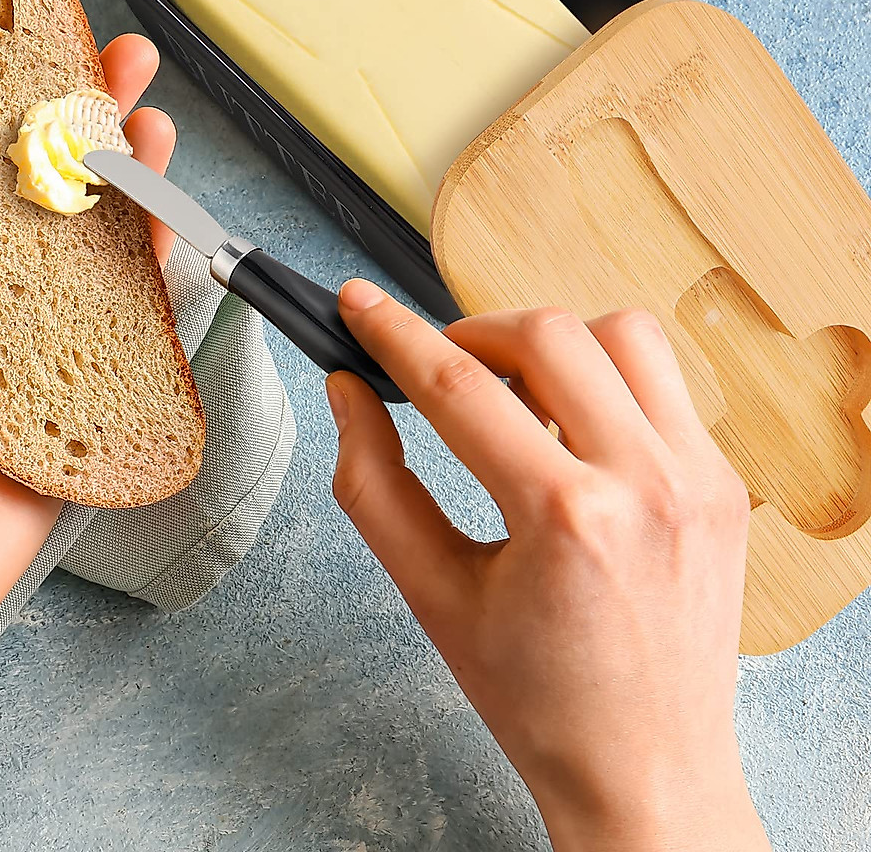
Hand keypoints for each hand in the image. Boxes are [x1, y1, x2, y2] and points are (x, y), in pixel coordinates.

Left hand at [0, 34, 176, 654]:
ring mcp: (43, 334)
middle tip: (125, 65)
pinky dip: (152, 261)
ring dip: (130, 178)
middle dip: (89, 123)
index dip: (12, 105)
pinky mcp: (86, 378)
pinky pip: (127, 312)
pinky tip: (168, 215)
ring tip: (154, 125)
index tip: (39, 51)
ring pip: (98, 239)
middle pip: (50, 189)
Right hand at [327, 282, 767, 851]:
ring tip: (512, 391)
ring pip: (621, 334)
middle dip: (473, 332)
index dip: (395, 334)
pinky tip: (570, 425)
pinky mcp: (723, 481)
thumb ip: (374, 484)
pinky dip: (604, 379)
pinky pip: (662, 380)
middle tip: (439, 367)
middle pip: (548, 334)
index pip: (459, 387)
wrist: (645, 769)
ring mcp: (700, 477)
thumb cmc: (537, 698)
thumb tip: (348, 393)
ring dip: (551, 344)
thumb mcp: (431, 595)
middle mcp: (648, 483)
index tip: (359, 305)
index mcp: (566, 520)